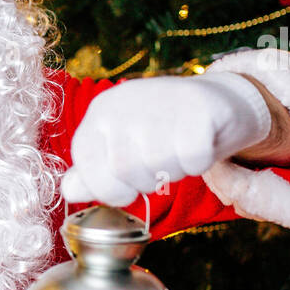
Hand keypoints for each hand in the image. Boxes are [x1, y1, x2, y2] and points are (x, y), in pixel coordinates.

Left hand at [60, 67, 271, 206]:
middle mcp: (124, 101)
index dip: (107, 189)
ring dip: (173, 173)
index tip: (127, 188)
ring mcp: (160, 99)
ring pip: (157, 164)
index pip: (86, 163)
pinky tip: (200, 148)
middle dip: (144, 183)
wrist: (220, 104)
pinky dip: (198, 164)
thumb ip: (95, 173)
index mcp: (100, 112)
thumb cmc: (166, 134)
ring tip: (179, 155)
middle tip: (160, 168)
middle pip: (122, 169)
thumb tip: (69, 190)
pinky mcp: (198, 105)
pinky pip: (191, 156)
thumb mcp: (124, 150)